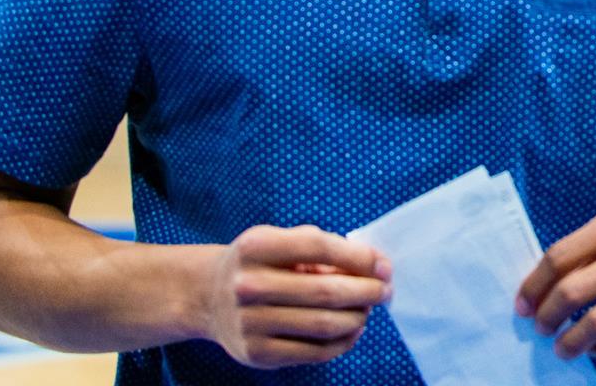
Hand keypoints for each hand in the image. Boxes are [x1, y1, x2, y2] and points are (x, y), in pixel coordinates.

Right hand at [202, 225, 390, 368]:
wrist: (210, 297)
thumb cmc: (262, 263)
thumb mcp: (283, 241)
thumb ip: (326, 248)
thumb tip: (374, 267)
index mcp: (257, 246)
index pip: (319, 247)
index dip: (359, 257)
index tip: (384, 266)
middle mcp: (248, 285)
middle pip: (325, 292)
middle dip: (366, 292)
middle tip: (385, 291)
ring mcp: (249, 322)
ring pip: (323, 325)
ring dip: (358, 318)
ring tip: (368, 309)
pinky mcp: (256, 353)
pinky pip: (312, 352)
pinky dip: (342, 342)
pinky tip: (353, 330)